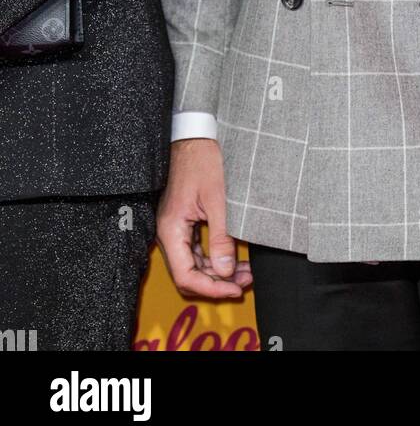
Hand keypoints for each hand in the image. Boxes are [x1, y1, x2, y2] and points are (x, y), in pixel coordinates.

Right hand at [156, 138, 252, 299]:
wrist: (195, 136)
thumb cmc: (202, 160)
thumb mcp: (218, 200)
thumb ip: (221, 238)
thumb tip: (226, 272)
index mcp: (171, 229)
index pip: (185, 276)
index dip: (211, 288)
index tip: (235, 289)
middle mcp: (169, 232)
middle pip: (189, 274)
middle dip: (217, 282)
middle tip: (244, 281)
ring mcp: (175, 228)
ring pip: (194, 263)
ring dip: (217, 271)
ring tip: (244, 271)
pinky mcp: (183, 221)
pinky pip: (196, 249)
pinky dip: (214, 257)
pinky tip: (233, 257)